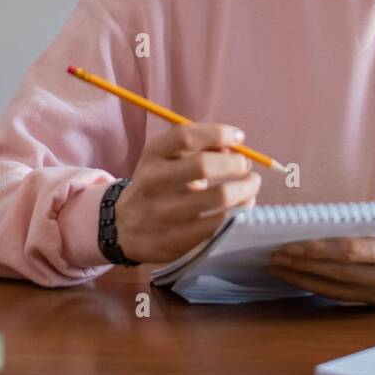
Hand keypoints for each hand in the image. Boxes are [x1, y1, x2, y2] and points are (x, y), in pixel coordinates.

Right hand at [114, 122, 261, 263]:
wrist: (123, 226)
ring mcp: (164, 214)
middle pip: (203, 166)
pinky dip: (239, 215)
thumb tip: (234, 146)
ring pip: (218, 200)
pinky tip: (242, 209)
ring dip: (246, 190)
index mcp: (153, 155)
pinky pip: (219, 227)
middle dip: (236, 164)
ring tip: (250, 187)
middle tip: (246, 167)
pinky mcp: (177, 242)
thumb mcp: (166, 158)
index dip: (217, 133)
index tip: (239, 137)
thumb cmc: (156, 185)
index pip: (185, 136)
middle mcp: (154, 182)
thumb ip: (198, 146)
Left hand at [266, 213, 374, 306]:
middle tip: (274, 257)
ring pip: (340, 290)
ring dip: (307, 280)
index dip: (315, 250)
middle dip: (302, 267)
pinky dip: (325, 288)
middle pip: (339, 274)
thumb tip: (329, 226)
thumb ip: (372, 225)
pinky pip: (351, 296)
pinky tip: (306, 280)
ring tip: (281, 270)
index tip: (289, 244)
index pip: (349, 252)